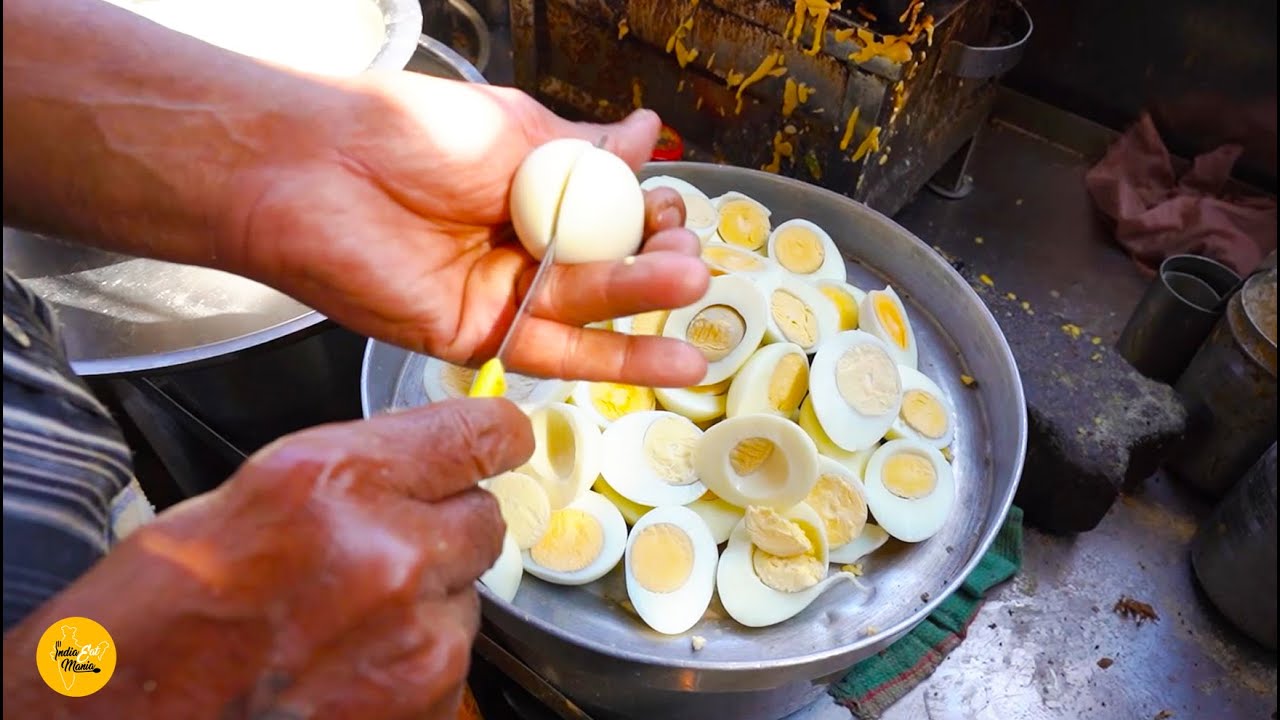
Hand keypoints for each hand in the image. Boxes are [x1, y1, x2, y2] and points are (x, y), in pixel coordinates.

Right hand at [2, 398, 530, 719]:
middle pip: (483, 521)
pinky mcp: (426, 699)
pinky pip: (451, 659)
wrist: (119, 717)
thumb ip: (359, 473)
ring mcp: (414, 636)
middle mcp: (391, 554)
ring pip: (468, 596)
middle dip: (444, 531)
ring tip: (346, 621)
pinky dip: (414, 659)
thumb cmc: (161, 614)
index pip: (475, 434)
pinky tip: (349, 663)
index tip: (502, 440)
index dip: (494, 437)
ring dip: (427, 601)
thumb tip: (427, 465)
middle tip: (385, 553)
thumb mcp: (255, 494)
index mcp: (337, 480)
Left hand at [223, 73, 710, 386]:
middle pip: (608, 264)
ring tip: (693, 290)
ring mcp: (503, 295)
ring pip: (590, 310)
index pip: (612, 210)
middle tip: (685, 257)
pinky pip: (557, 353)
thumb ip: (586, 151)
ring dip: (645, 303)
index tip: (671, 210)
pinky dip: (619, 360)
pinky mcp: (481, 338)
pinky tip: (676, 359)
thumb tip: (649, 134)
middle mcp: (521, 245)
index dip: (648, 214)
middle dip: (654, 261)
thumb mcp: (514, 128)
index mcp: (530, 187)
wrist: (315, 169)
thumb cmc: (403, 131)